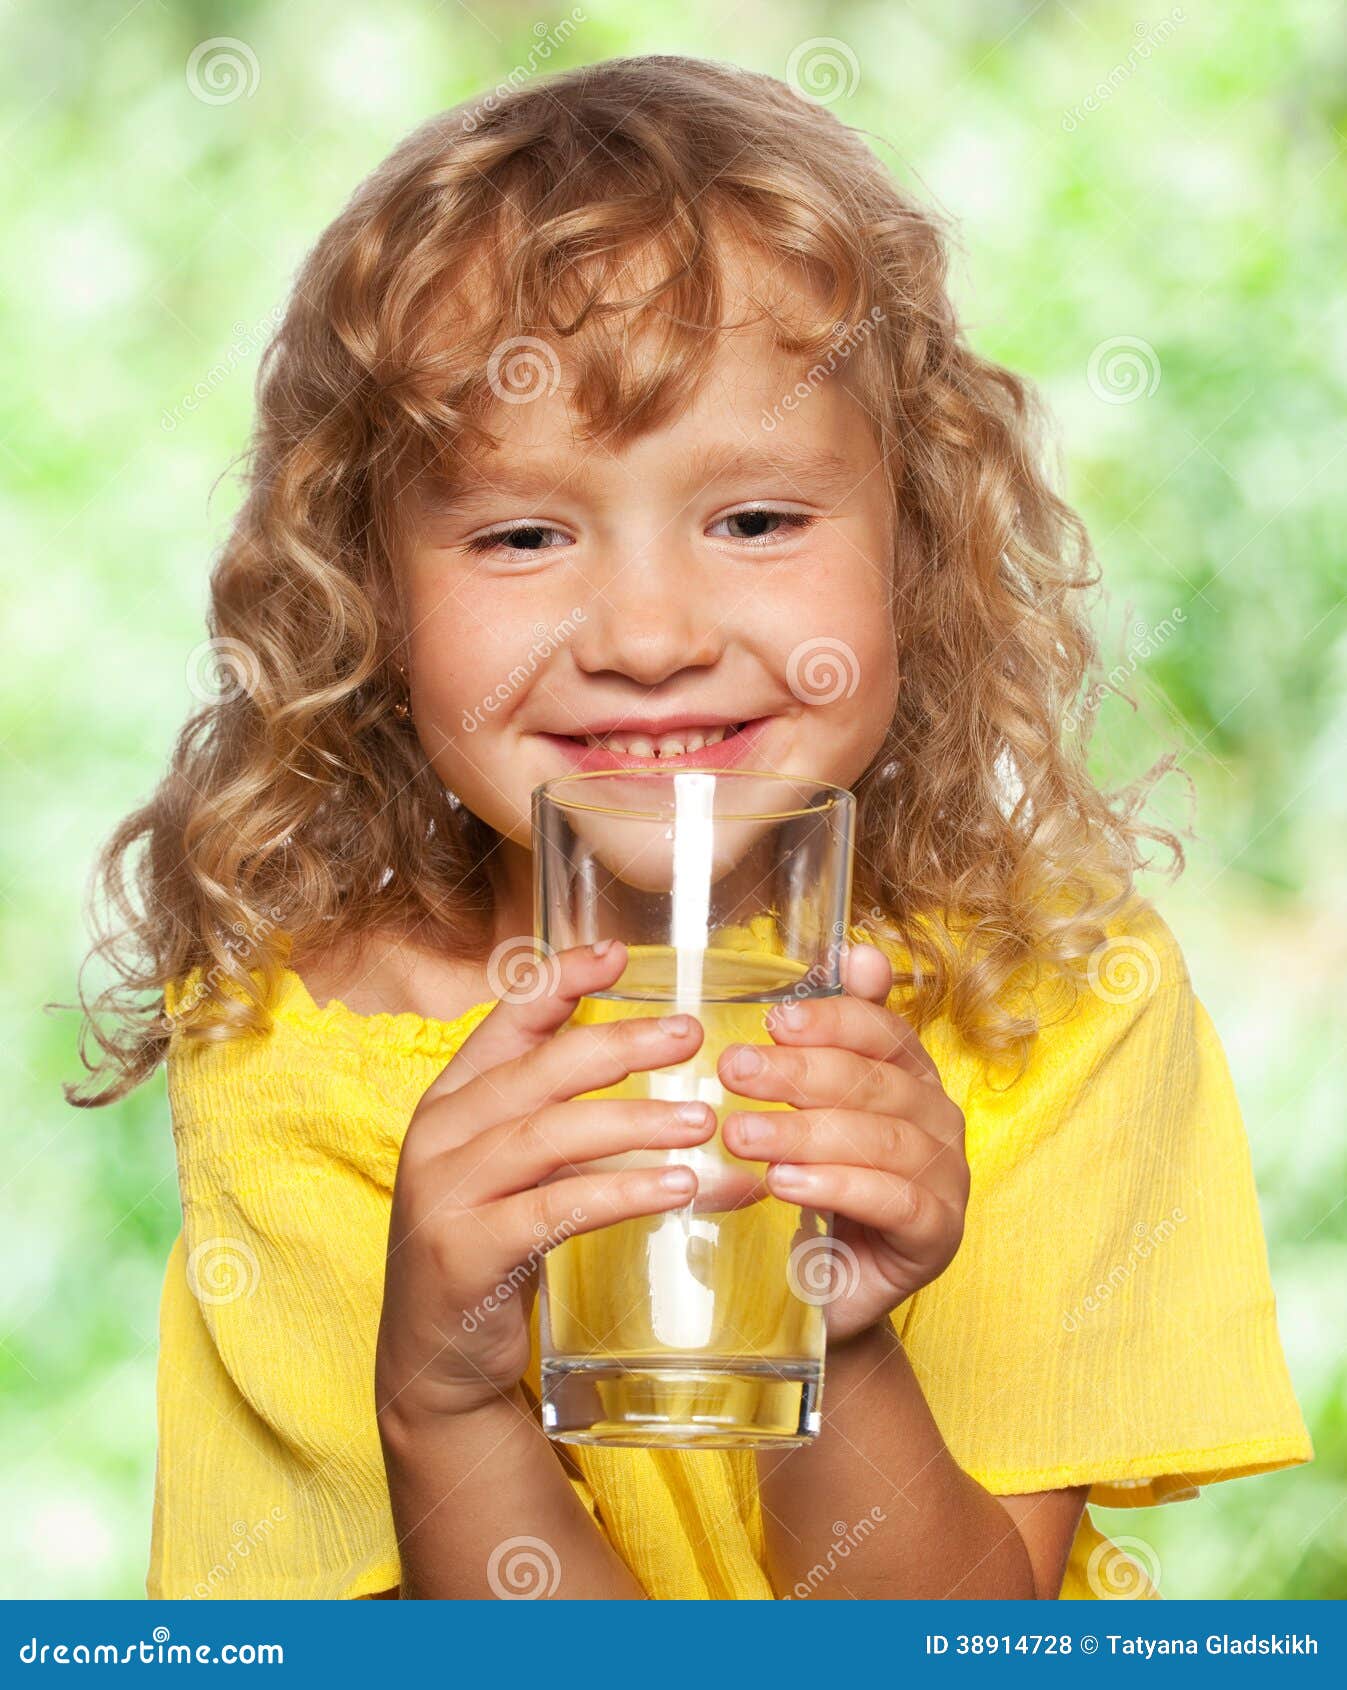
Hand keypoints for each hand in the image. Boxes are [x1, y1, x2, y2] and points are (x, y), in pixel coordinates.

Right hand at [375, 940, 714, 1423]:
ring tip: (704, 1121)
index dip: (563, 979)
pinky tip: (678, 1189)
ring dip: (634, 1122)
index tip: (622, 955)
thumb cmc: (491, 1246)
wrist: (434, 1360)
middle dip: (621, 1046)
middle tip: (692, 1036)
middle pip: (540, 1070)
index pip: (507, 1017)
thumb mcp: (511, 1165)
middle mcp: (439, 1134)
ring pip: (550, 1134)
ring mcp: (444, 1194)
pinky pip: (554, 1209)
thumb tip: (641, 1046)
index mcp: (452, 1099)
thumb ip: (553, 1107)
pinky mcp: (464, 1253)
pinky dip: (621, 1193)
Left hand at [718, 943, 967, 1344]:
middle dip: (800, 1073)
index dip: (831, 1020)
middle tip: (734, 1071)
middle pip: (875, 1083)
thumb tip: (859, 952)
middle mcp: (940, 1121)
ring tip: (742, 1133)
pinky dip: (836, 1187)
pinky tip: (783, 1183)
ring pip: (881, 1140)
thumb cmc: (819, 1190)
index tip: (771, 1020)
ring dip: (806, 1132)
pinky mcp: (938, 1235)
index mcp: (912, 1078)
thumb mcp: (813, 1109)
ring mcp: (948, 1179)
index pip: (882, 1032)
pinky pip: (892, 1200)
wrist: (831, 1289)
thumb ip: (829, 1038)